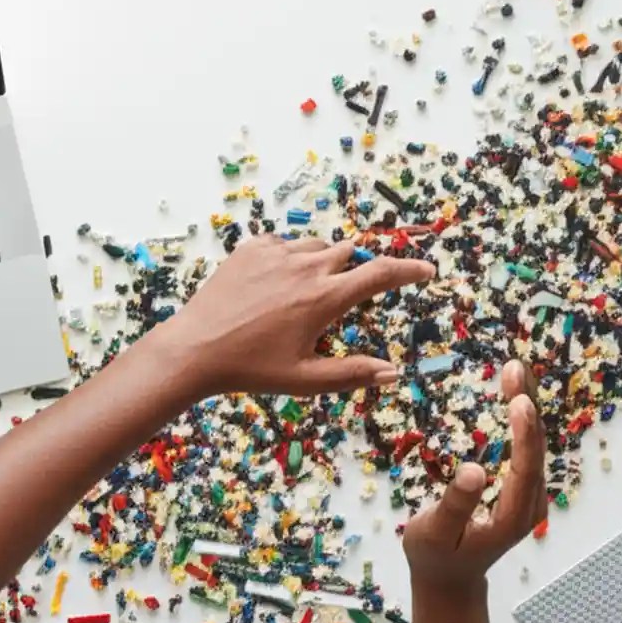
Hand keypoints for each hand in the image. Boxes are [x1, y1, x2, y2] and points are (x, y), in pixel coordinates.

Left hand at [155, 235, 434, 396]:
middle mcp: (306, 267)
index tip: (426, 270)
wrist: (195, 348)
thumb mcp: (305, 379)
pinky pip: (284, 243)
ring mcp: (276, 253)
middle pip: (350, 254)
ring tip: (308, 292)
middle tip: (347, 294)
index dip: (409, 270)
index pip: (381, 273)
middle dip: (358, 269)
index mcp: (325, 298)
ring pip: (318, 246)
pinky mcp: (251, 248)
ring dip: (325, 262)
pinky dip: (291, 257)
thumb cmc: (251, 369)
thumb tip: (393, 372)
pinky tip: (278, 282)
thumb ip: (352, 374)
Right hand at [401, 360, 547, 622]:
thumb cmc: (435, 555)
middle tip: (514, 367)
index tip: (519, 401)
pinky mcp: (522, 489)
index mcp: (510, 517)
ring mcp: (529, 497)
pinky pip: (527, 449)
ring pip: (535, 446)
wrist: (450, 577)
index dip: (524, 434)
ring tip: (515, 370)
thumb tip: (473, 468)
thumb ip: (455, 503)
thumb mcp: (435, 532)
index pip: (524, 469)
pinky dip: (522, 419)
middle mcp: (528, 506)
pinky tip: (515, 395)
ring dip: (526, 406)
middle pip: (535, 450)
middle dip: (526, 406)